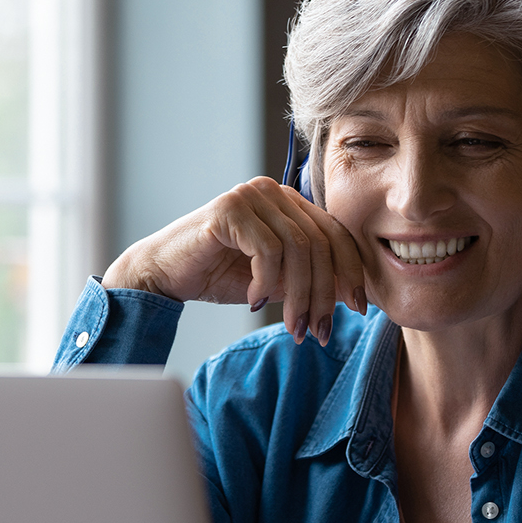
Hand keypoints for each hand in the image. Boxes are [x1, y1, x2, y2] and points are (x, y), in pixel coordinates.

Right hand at [102, 177, 366, 344]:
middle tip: (320, 331)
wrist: (164, 274)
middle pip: (320, 243)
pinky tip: (255, 300)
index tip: (358, 308)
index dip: (351, 271)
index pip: (335, 233)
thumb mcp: (276, 281)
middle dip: (324, 293)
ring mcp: (251, 196)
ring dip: (299, 296)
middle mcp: (273, 191)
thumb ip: (309, 279)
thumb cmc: (218, 275)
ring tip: (293, 326)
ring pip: (298, 249)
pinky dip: (267, 282)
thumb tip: (352, 295)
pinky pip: (268, 250)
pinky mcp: (229, 209)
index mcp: (289, 202)